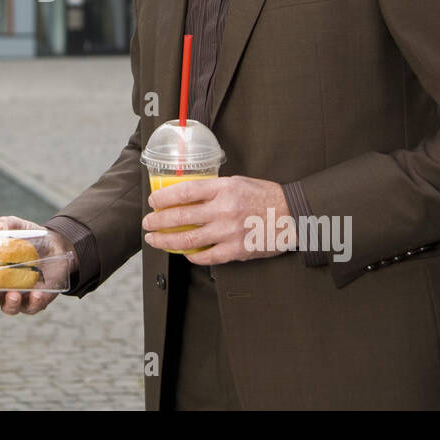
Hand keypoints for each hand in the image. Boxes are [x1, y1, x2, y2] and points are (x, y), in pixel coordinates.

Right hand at [0, 216, 73, 316]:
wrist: (56, 245)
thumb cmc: (29, 238)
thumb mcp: (17, 226)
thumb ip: (5, 224)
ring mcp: (17, 297)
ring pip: (8, 309)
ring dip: (9, 304)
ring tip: (15, 293)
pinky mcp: (35, 301)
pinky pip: (32, 307)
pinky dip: (33, 302)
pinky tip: (37, 292)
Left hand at [142, 175, 292, 264]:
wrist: (292, 214)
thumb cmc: (263, 196)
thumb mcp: (237, 182)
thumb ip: (213, 189)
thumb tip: (186, 195)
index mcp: (223, 188)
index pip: (184, 192)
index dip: (164, 198)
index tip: (153, 202)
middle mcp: (224, 210)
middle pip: (180, 217)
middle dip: (157, 221)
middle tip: (147, 223)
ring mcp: (229, 231)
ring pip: (188, 240)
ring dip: (166, 241)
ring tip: (155, 240)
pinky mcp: (237, 250)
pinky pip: (207, 256)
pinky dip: (192, 256)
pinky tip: (184, 253)